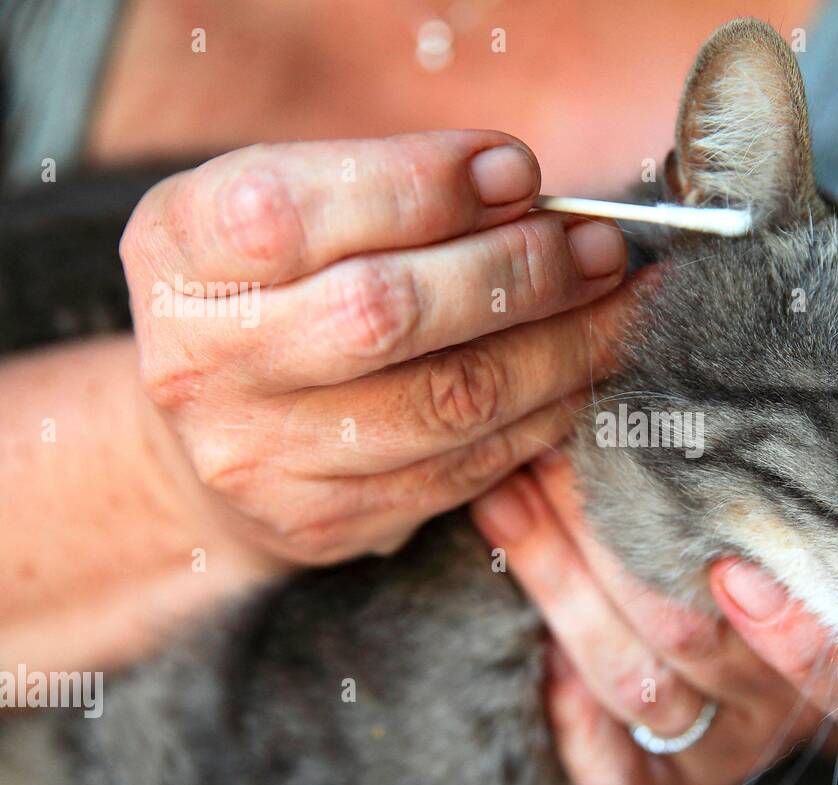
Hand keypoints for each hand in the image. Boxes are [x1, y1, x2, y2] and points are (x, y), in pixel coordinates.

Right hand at [123, 131, 628, 566]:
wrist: (211, 436)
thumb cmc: (277, 293)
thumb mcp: (293, 210)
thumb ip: (388, 192)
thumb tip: (521, 189)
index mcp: (181, 250)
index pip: (296, 211)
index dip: (422, 186)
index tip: (517, 171)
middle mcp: (201, 361)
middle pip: (384, 313)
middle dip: (517, 272)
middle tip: (595, 246)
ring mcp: (258, 456)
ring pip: (447, 401)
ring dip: (560, 348)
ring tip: (618, 305)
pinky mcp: (323, 522)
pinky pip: (466, 467)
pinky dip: (545, 413)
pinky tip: (585, 372)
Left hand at [471, 453, 837, 784]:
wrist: (801, 649)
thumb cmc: (789, 546)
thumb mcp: (804, 509)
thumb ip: (767, 477)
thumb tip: (681, 370)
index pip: (833, 657)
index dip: (783, 629)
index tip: (726, 565)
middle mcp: (786, 699)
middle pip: (690, 638)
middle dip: (605, 542)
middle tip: (552, 452)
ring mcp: (728, 742)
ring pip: (637, 685)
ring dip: (560, 589)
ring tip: (508, 501)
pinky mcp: (674, 775)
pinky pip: (616, 772)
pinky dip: (571, 715)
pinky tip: (540, 652)